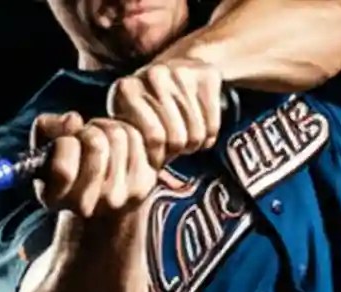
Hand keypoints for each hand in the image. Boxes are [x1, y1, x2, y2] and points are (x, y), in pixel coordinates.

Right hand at [31, 112, 158, 218]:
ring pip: (118, 135)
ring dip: (108, 128)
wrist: (98, 199)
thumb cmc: (67, 164)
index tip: (65, 144)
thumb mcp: (43, 147)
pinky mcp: (143, 184)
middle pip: (94, 143)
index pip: (62, 168)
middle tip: (85, 139)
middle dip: (88, 130)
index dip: (64, 143)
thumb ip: (46, 128)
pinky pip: (138, 139)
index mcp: (54, 198)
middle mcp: (86, 206)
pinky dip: (129, 132)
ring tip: (102, 142)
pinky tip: (120, 147)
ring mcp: (118, 197)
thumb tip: (72, 120)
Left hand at [107, 58, 223, 167]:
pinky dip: (209, 135)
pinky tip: (198, 127)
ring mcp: (181, 71)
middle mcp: (153, 75)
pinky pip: (214, 124)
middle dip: (176, 151)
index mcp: (126, 89)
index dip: (157, 157)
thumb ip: (131, 144)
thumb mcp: (129, 123)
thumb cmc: (146, 108)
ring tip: (184, 137)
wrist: (175, 67)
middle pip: (177, 138)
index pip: (154, 138)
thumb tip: (146, 175)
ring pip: (197, 134)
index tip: (156, 160)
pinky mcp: (208, 74)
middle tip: (173, 148)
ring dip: (193, 145)